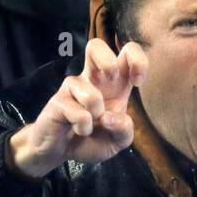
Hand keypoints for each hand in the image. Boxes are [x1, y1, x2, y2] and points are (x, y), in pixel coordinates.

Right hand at [6, 38, 148, 178]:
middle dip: (108, 61)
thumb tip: (113, 118)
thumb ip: (124, 131)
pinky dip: (84, 127)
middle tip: (111, 82)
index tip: (138, 82)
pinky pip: (78, 113)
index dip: (138, 60)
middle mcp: (93, 80)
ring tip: (92, 124)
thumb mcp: (117, 141)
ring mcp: (73, 88)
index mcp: (114, 83)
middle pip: (94, 45)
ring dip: (95, 112)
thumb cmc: (93, 139)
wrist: (62, 152)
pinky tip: (79, 130)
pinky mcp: (58, 101)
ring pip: (87, 89)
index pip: (126, 53)